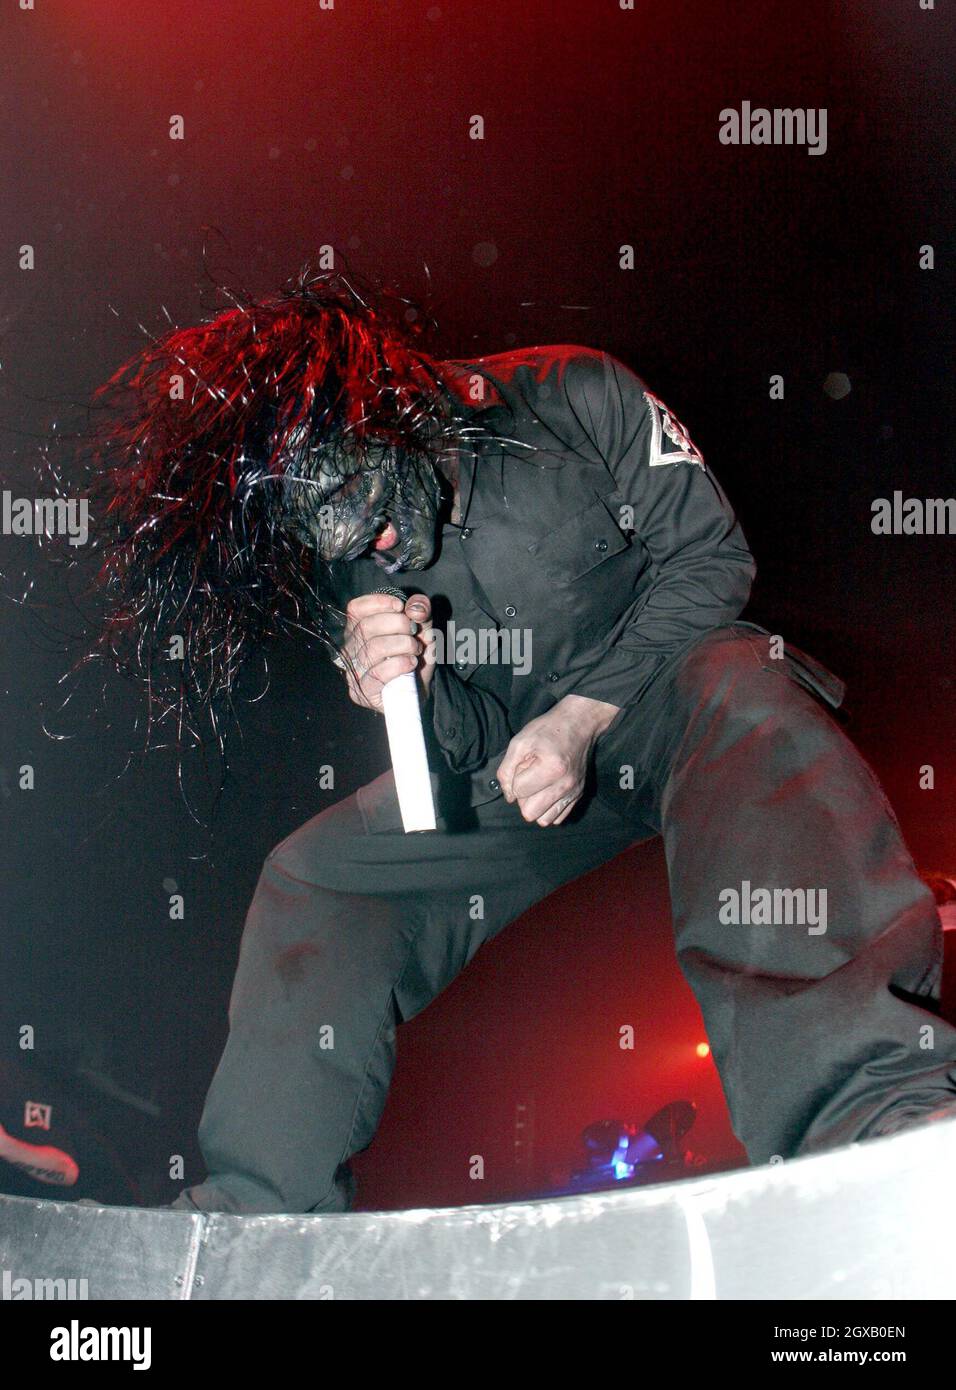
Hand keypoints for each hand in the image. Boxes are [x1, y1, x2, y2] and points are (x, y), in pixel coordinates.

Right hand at [337, 592, 435, 713]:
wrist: (419, 692)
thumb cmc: (414, 657)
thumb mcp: (423, 629)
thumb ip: (421, 611)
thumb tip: (415, 608)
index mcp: (359, 630)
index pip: (356, 609)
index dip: (378, 602)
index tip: (400, 606)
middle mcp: (352, 648)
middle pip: (366, 626)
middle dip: (397, 624)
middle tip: (414, 632)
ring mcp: (354, 670)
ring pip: (374, 648)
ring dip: (403, 645)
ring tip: (415, 650)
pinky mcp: (362, 691)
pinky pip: (377, 673)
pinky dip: (400, 665)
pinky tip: (411, 664)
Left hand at [496, 694, 620, 825]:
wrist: (579, 724)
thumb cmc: (547, 730)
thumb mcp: (519, 742)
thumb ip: (506, 770)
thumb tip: (509, 796)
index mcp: (551, 769)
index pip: (518, 792)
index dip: (515, 779)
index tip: (524, 765)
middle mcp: (566, 785)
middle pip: (530, 813)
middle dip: (524, 797)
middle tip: (530, 777)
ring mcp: (574, 792)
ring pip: (544, 819)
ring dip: (536, 805)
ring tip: (540, 785)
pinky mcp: (579, 795)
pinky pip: (558, 818)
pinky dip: (549, 809)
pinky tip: (548, 791)